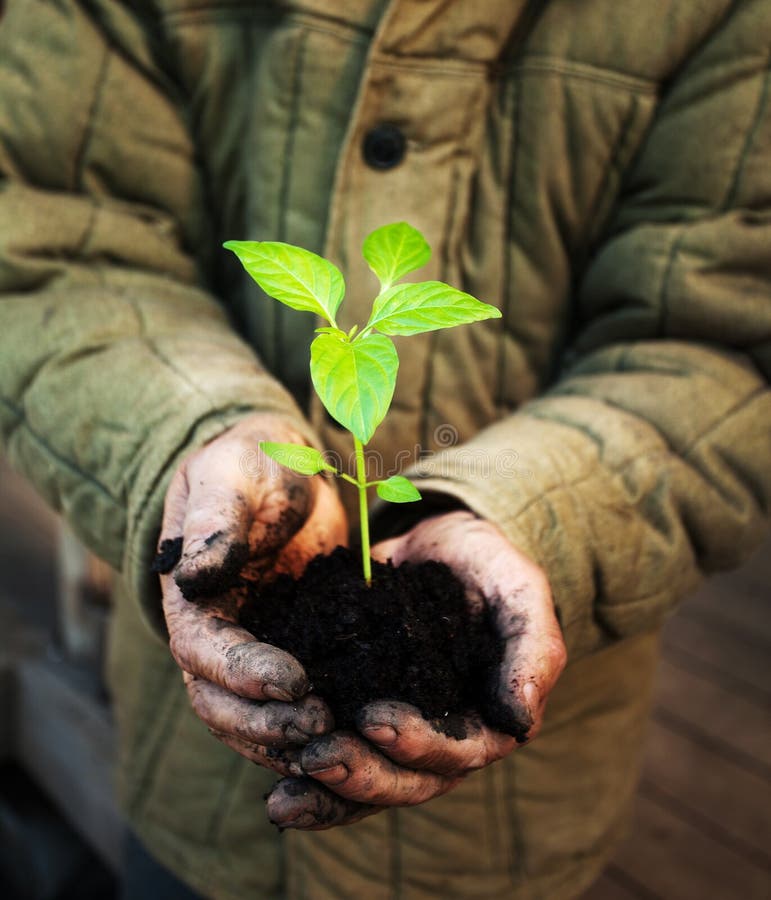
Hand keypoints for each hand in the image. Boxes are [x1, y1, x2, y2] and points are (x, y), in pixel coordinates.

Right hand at [158, 414, 347, 774]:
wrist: (283, 470)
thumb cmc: (251, 463)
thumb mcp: (231, 477)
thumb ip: (216, 521)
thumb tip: (193, 576)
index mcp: (190, 598)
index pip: (203, 651)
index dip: (243, 674)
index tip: (294, 682)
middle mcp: (213, 636)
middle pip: (221, 703)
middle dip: (266, 723)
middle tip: (322, 724)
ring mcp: (251, 650)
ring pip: (252, 718)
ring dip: (288, 739)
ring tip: (340, 744)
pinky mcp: (292, 651)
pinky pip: (292, 703)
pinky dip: (312, 726)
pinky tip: (355, 734)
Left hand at [266, 511, 565, 828]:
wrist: (441, 545)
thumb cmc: (489, 568)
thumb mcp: (518, 594)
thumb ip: (532, 648)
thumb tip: (521, 720)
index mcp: (485, 720)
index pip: (456, 752)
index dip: (418, 744)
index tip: (375, 720)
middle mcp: (440, 740)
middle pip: (405, 780)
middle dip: (360, 775)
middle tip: (316, 755)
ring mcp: (397, 732)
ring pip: (366, 781)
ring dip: (326, 792)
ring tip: (282, 795)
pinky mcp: (357, 712)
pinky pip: (336, 753)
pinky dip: (307, 778)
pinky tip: (274, 787)